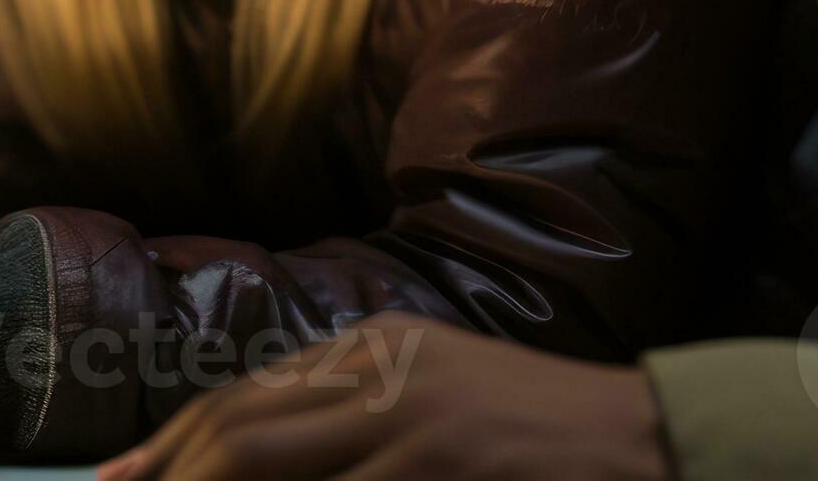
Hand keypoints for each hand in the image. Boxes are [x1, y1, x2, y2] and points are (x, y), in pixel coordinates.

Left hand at [100, 314, 669, 480]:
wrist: (647, 444)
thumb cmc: (537, 436)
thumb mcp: (438, 396)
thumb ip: (353, 412)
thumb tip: (248, 454)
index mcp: (378, 349)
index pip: (244, 398)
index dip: (170, 448)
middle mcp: (384, 373)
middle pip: (238, 434)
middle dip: (172, 480)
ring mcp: (411, 422)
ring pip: (265, 469)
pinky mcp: (438, 466)